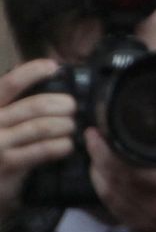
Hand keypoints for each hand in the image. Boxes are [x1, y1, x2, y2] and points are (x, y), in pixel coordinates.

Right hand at [0, 59, 77, 223]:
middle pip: (34, 106)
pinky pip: (42, 150)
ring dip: (64, 125)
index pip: (8, 84)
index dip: (32, 72)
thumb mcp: (0, 121)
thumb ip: (15, 105)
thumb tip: (48, 78)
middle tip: (73, 106)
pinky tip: (67, 145)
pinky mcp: (8, 165)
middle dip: (61, 104)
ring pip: (42, 127)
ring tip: (71, 126)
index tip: (54, 66)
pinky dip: (60, 145)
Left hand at [87, 133, 155, 231]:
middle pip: (116, 178)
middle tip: (93, 137)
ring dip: (96, 170)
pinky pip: (108, 203)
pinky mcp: (132, 225)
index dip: (110, 150)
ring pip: (108, 191)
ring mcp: (141, 217)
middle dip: (99, 155)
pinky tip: (98, 173)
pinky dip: (100, 186)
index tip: (101, 132)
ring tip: (94, 151)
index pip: (133, 167)